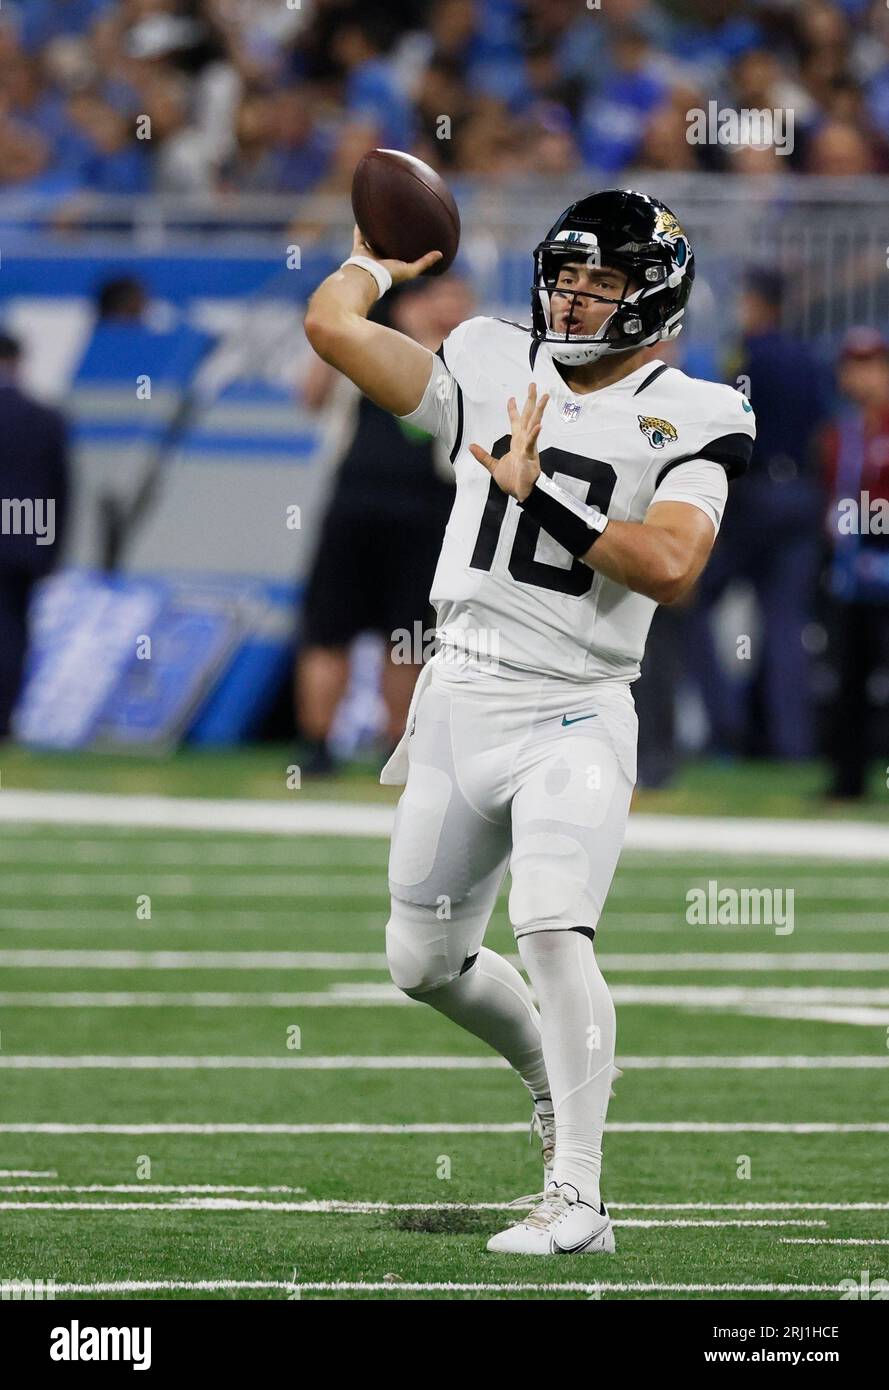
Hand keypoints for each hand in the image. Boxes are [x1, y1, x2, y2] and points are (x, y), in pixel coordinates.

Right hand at [350, 224, 442, 285]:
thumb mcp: (411, 270)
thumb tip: (441, 254)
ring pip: (373, 241)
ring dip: (375, 231)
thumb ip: (424, 262)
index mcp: (392, 266)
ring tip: (379, 218)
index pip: (400, 255)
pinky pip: (359, 236)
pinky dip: (359, 227)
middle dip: (390, 238)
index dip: (405, 248)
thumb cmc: (389, 276)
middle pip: (386, 247)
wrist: (368, 277)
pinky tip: (362, 215)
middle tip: (396, 224)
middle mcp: (380, 260)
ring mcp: (369, 255)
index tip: (412, 238)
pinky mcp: (358, 249)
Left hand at [469, 382, 548, 500]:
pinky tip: (538, 425)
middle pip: (527, 417)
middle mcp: (524, 441)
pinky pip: (532, 443)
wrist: (521, 494)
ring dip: (538, 410)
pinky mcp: (531, 457)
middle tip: (532, 385)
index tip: (511, 398)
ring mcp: (529, 448)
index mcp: (517, 443)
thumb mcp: (493, 466)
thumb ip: (483, 456)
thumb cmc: (512, 481)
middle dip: (530, 401)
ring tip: (543, 397)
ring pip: (534, 424)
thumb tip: (471, 446)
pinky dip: (534, 435)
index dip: (513, 410)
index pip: (515, 422)